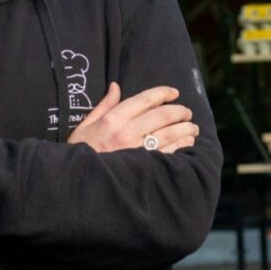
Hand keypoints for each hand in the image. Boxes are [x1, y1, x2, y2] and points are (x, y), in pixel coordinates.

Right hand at [67, 83, 198, 154]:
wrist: (77, 183)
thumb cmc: (81, 153)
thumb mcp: (85, 126)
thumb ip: (104, 106)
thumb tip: (116, 86)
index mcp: (113, 119)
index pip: (145, 99)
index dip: (163, 93)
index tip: (174, 92)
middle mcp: (127, 132)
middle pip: (162, 115)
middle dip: (179, 111)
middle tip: (187, 112)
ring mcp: (137, 151)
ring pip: (169, 133)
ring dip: (185, 128)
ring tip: (192, 127)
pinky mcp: (144, 167)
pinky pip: (169, 153)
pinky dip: (182, 145)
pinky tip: (187, 142)